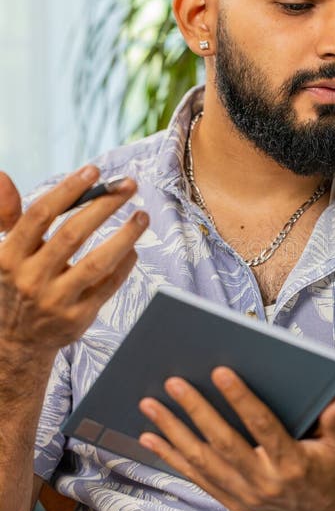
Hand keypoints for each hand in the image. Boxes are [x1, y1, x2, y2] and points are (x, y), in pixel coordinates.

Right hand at [0, 166, 147, 362]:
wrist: (16, 340)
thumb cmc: (17, 281)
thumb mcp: (3, 251)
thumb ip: (5, 214)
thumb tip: (2, 176)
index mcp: (10, 256)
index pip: (41, 215)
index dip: (68, 190)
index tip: (94, 170)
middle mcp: (30, 279)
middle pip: (72, 235)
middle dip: (104, 206)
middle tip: (129, 184)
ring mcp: (55, 301)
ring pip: (96, 263)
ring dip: (124, 236)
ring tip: (143, 215)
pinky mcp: (77, 319)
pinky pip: (107, 287)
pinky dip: (123, 266)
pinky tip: (135, 248)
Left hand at [139, 369, 334, 510]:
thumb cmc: (330, 469)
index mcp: (290, 463)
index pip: (261, 426)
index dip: (240, 399)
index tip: (220, 373)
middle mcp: (263, 482)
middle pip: (222, 443)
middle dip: (196, 411)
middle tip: (174, 383)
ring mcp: (243, 495)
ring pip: (201, 461)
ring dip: (172, 432)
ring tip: (151, 405)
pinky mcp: (231, 502)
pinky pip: (196, 477)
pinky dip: (171, 457)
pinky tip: (151, 438)